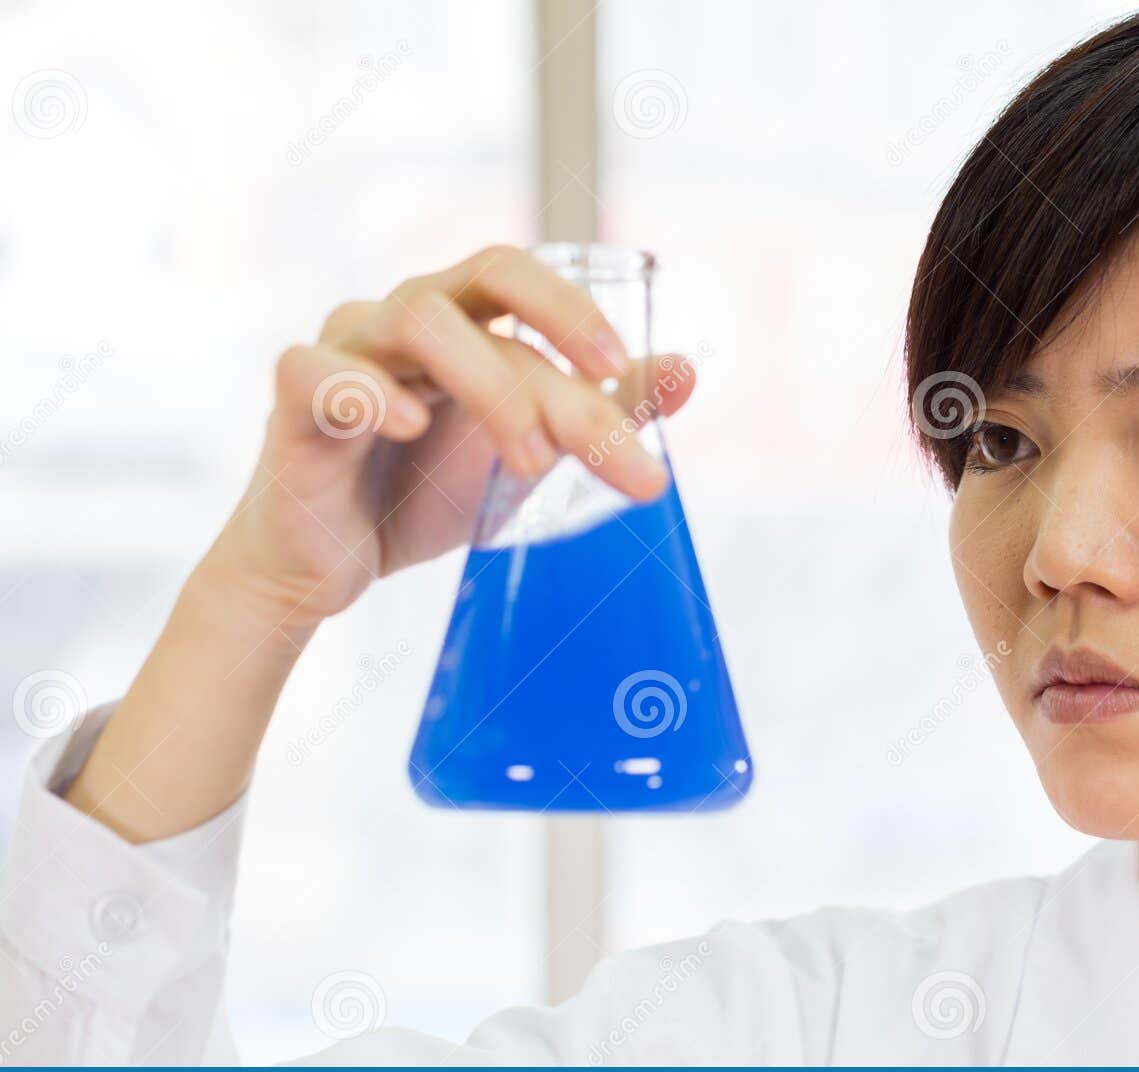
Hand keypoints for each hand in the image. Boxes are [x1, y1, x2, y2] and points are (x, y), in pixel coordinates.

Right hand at [203, 244, 696, 636]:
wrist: (331, 565)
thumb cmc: (422, 492)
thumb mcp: (526, 452)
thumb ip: (598, 410)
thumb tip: (688, 371)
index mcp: (459, 317)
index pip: (522, 282)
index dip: (575, 311)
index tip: (622, 372)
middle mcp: (402, 315)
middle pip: (483, 287)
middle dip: (555, 341)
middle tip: (604, 405)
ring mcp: (344, 349)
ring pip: (420, 322)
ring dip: (491, 389)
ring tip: (530, 464)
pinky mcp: (293, 400)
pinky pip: (320, 372)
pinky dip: (370, 394)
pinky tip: (411, 429)